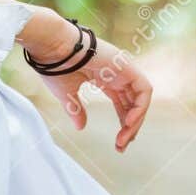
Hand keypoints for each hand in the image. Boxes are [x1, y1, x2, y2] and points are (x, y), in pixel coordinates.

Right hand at [29, 28, 152, 152]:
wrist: (52, 47)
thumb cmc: (55, 66)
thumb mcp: (67, 94)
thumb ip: (76, 109)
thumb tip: (81, 127)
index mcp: (104, 78)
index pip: (121, 104)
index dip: (122, 124)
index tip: (118, 144)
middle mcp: (117, 74)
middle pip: (132, 104)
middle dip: (130, 127)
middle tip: (121, 147)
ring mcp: (123, 69)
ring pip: (141, 99)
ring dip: (135, 121)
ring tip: (125, 139)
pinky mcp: (127, 66)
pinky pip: (144, 89)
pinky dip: (140, 107)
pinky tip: (129, 123)